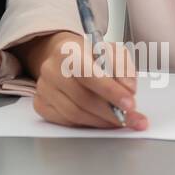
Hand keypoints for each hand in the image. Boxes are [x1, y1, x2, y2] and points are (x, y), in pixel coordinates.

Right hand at [22, 30, 147, 129]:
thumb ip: (123, 67)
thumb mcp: (112, 51)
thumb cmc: (90, 55)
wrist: (64, 56)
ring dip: (102, 121)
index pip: (87, 74)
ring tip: (120, 120)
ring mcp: (44, 89)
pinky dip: (88, 123)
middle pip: (82, 98)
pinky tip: (101, 120)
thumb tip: (128, 89)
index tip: (130, 104)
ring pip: (75, 113)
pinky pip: (67, 121)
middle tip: (133, 119)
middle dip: (111, 113)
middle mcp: (51, 70)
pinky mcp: (42, 104)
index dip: (110, 91)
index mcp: (67, 51)